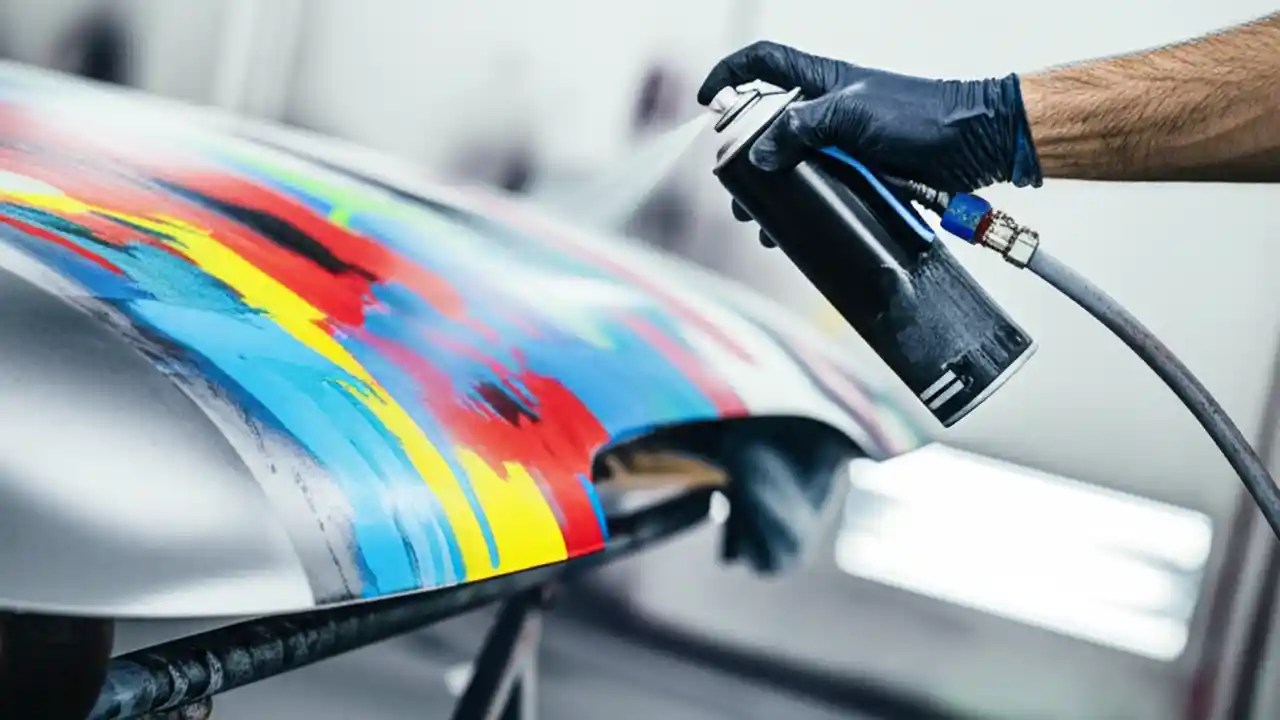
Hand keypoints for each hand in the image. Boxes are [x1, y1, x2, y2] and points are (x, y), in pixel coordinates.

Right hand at [699, 41, 1042, 194]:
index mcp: (820, 83)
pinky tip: (792, 231)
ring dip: (770, 194)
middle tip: (733, 184)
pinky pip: (820, 194)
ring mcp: (841, 146)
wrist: (974, 144)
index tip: (707, 101)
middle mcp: (825, 113)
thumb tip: (759, 154)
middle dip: (743, 157)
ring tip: (760, 219)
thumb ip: (800, 129)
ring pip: (790, 169)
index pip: (763, 63)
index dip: (730, 76)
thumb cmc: (923, 114)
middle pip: (766, 129)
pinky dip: (802, 212)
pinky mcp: (858, 177)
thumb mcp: (852, 114)